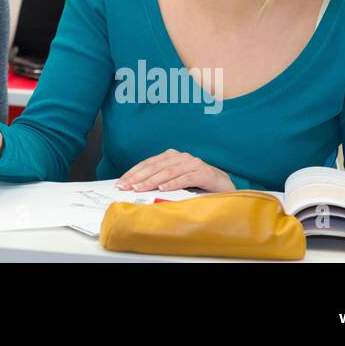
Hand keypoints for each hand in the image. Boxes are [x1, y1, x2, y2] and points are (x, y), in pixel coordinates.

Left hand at [115, 149, 235, 192]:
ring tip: (140, 188)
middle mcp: (181, 157)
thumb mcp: (175, 180)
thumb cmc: (196, 184)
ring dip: (152, 181)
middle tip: (125, 187)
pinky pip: (185, 178)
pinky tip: (162, 189)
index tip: (121, 182)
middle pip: (155, 166)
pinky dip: (172, 183)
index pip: (148, 163)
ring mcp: (193, 164)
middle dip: (138, 177)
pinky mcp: (203, 173)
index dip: (133, 172)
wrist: (223, 185)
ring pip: (168, 171)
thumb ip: (160, 180)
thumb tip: (136, 188)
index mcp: (171, 156)